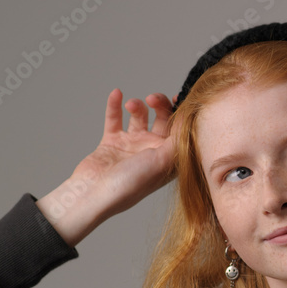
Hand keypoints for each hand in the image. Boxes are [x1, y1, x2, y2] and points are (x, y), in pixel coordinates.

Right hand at [69, 89, 178, 217]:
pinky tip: (117, 94)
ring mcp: (131, 146)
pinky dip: (115, 105)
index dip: (182, 113)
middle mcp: (152, 151)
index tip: (181, 97)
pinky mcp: (111, 142)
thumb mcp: (163, 161)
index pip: (180, 130)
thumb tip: (192, 119)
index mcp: (168, 158)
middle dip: (160, 105)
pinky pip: (114, 118)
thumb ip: (178, 139)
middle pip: (162, 119)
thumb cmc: (131, 184)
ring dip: (137, 105)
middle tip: (153, 99)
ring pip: (139, 117)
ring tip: (132, 105)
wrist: (94, 193)